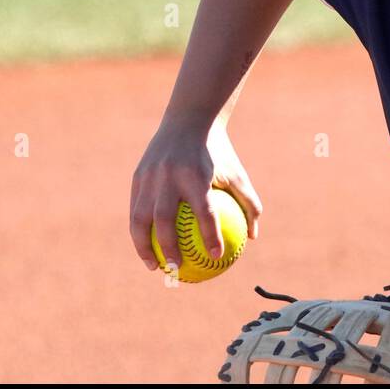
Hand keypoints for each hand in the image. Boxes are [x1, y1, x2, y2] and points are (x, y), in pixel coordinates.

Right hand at [129, 121, 261, 272]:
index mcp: (197, 175)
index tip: (216, 258)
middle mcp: (170, 175)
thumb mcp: (237, 173)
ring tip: (153, 266)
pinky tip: (145, 247)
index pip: (205, 212)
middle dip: (168, 247)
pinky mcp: (138, 176)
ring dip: (144, 245)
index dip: (211, 236)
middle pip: (164, 218)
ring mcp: (150, 175)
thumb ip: (249, 203)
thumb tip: (253, 237)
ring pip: (142, 217)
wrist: (189, 120)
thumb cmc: (218, 152)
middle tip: (176, 268)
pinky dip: (139, 230)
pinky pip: (136, 208)